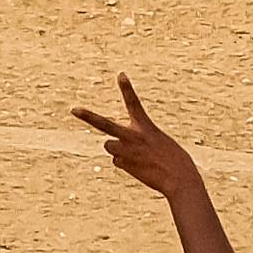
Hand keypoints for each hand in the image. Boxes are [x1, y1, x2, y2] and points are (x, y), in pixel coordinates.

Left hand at [78, 72, 205, 208]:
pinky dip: (127, 164)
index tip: (120, 74)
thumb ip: (138, 141)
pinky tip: (140, 167)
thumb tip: (118, 153)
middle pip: (104, 124)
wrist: (179, 178)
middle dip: (88, 117)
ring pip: (109, 145)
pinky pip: (118, 161)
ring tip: (135, 156)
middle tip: (73, 109)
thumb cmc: (173, 160)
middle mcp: (133, 136)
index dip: (126, 88)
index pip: (134, 103)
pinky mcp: (123, 164)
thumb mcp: (158, 143)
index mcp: (146, 126)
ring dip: (117, 149)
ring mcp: (126, 151)